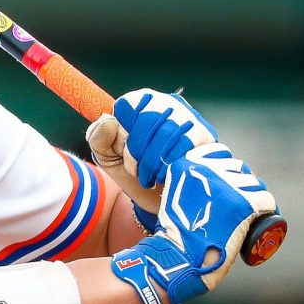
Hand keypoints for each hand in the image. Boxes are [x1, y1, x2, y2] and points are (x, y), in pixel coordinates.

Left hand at [87, 89, 217, 233]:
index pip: (127, 104)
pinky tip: (166, 175)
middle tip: (136, 170)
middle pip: (146, 118)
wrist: (160, 201)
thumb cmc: (134, 172)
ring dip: (152, 162)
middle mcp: (167, 103)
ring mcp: (189, 117)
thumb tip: (109, 121)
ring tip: (150, 176)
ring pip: (166, 133)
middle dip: (135, 152)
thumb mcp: (107, 156)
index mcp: (141, 102)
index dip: (121, 132)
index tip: (122, 150)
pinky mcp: (205, 135)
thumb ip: (98, 137)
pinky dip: (170, 165)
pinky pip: (185, 145)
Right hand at [157, 143, 277, 294]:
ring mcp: (226, 186)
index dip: (228, 167)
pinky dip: (268, 209)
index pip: (221, 152)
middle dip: (242, 183)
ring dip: (255, 196)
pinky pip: (266, 200)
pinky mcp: (243, 203)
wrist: (181, 257)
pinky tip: (265, 217)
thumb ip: (187, 183)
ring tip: (252, 212)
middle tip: (240, 204)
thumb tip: (205, 183)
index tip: (227, 182)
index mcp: (187, 165)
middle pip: (239, 168)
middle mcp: (207, 169)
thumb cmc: (176, 235)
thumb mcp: (174, 197)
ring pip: (255, 183)